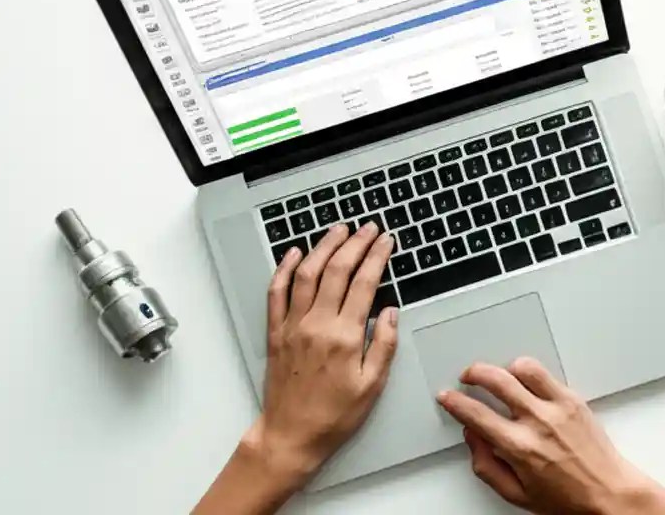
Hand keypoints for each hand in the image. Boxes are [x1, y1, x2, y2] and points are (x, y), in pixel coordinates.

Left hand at [195, 223, 397, 513]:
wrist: (290, 435)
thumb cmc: (333, 416)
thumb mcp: (372, 386)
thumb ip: (383, 345)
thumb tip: (389, 312)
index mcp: (344, 336)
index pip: (364, 282)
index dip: (377, 256)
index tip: (386, 241)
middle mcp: (316, 324)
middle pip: (336, 269)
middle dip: (355, 243)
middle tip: (368, 228)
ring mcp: (292, 325)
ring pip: (306, 273)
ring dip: (323, 246)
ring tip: (338, 230)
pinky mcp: (275, 332)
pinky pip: (276, 292)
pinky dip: (283, 269)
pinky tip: (293, 253)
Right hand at [437, 359, 664, 514]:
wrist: (608, 493)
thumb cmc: (568, 499)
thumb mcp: (516, 494)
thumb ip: (486, 466)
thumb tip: (472, 438)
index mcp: (520, 448)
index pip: (476, 414)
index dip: (455, 402)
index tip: (447, 397)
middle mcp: (538, 422)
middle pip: (496, 380)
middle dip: (474, 373)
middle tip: (467, 377)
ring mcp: (558, 407)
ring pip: (522, 368)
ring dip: (503, 367)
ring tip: (496, 375)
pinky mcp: (574, 400)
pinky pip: (546, 373)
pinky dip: (529, 371)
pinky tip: (523, 380)